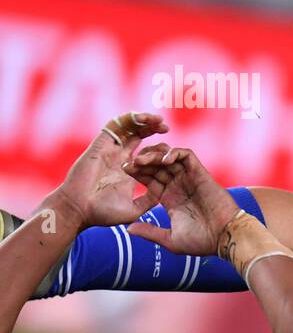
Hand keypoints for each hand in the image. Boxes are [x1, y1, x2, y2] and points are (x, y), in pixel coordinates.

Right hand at [51, 112, 170, 228]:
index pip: (148, 153)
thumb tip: (166, 195)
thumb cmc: (101, 213)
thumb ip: (150, 201)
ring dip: (144, 121)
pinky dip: (129, 120)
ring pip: (128, 128)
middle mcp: (119, 157)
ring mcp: (110, 150)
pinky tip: (143, 119)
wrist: (78, 210)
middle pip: (138, 136)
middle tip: (166, 127)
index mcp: (128, 171)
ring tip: (158, 120)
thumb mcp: (134, 209)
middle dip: (153, 129)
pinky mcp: (101, 145)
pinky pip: (115, 126)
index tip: (173, 151)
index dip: (160, 149)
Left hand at [124, 144, 240, 255]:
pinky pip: (186, 155)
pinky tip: (163, 160)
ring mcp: (189, 178)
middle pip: (156, 165)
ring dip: (154, 154)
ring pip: (168, 156)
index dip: (137, 173)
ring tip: (142, 160)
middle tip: (129, 163)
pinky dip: (174, 152)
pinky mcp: (200, 173)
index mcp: (169, 199)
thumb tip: (128, 229)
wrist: (225, 237)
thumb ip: (150, 232)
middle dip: (142, 161)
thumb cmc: (202, 241)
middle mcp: (178, 186)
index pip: (149, 179)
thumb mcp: (170, 239)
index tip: (124, 171)